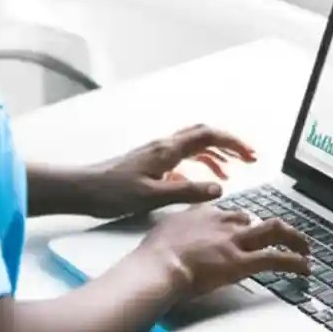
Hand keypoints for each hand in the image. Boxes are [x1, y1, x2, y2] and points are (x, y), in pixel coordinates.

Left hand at [81, 124, 256, 218]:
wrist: (81, 189)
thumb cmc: (111, 192)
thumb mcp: (152, 196)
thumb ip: (187, 191)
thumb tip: (219, 188)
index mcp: (167, 150)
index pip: (209, 136)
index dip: (234, 143)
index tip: (251, 155)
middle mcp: (164, 146)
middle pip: (204, 135)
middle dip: (229, 145)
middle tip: (248, 159)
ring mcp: (157, 153)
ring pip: (194, 146)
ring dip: (215, 156)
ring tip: (229, 173)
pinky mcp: (150, 163)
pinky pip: (182, 158)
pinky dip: (198, 166)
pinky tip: (199, 183)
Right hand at [141, 206, 311, 296]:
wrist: (158, 267)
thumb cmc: (154, 256)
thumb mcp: (164, 231)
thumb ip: (176, 230)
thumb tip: (175, 237)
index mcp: (204, 213)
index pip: (231, 214)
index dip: (242, 223)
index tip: (248, 229)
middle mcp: (223, 222)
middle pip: (256, 218)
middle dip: (274, 226)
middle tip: (286, 235)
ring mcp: (234, 241)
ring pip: (273, 231)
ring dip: (293, 239)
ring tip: (305, 247)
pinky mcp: (242, 261)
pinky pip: (275, 259)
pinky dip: (294, 262)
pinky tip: (305, 268)